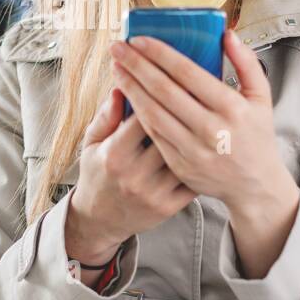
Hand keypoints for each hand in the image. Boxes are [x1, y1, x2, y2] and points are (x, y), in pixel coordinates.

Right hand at [65, 88, 195, 265]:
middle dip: (183, 111)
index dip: (159, 97)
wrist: (99, 219)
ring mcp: (154, 193)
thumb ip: (106, 115)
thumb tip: (121, 87)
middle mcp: (135, 175)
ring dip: (197, 134)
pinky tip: (208, 144)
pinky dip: (201, 160)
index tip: (171, 80)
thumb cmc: (97, 173)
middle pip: (169, 135)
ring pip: (185, 156)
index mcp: (115, 155)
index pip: (143, 117)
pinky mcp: (169, 206)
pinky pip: (192, 179)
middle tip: (197, 93)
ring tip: (208, 115)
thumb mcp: (92, 142)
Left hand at [109, 30, 299, 229]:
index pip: (187, 73)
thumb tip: (227, 35)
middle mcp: (211, 129)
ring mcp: (193, 150)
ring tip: (116, 68)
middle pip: (163, 90)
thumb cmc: (256, 135)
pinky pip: (153, 133)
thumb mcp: (261, 97)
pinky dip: (136, 113)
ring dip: (130, 88)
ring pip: (152, 113)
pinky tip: (126, 96)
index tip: (139, 39)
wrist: (254, 184)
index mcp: (231, 108)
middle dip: (136, 65)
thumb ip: (247, 63)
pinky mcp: (180, 164)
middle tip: (118, 47)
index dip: (159, 54)